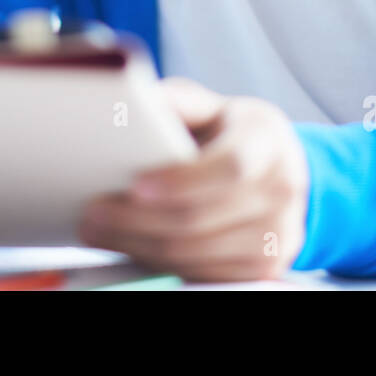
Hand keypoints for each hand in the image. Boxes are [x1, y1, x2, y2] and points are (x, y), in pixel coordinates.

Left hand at [78, 77, 310, 281]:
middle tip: (94, 212)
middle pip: (200, 218)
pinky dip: (158, 262)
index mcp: (267, 141)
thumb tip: (137, 101)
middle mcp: (281, 189)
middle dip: (137, 219)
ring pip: (194, 253)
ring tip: (98, 230)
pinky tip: (130, 244)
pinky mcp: (264, 267)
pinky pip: (200, 273)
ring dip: (137, 245)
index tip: (136, 185)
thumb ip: (180, 102)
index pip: (229, 166)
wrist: (281, 170)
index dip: (181, 181)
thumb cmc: (236, 133)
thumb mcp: (214, 106)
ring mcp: (277, 234)